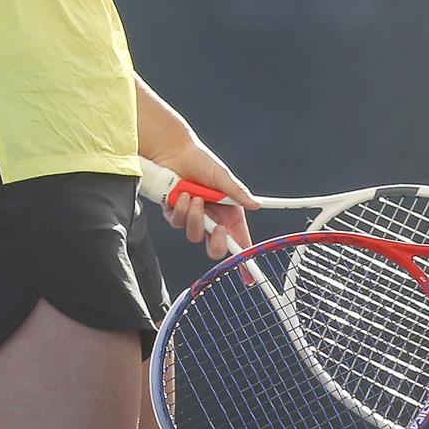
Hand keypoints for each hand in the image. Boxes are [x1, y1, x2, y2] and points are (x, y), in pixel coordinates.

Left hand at [152, 140, 259, 260]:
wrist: (174, 152)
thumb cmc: (201, 161)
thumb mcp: (223, 177)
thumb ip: (238, 193)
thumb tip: (254, 204)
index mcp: (228, 213)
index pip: (239, 241)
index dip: (244, 261)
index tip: (248, 277)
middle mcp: (212, 218)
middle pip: (215, 247)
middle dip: (217, 242)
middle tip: (218, 228)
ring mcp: (192, 216)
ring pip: (194, 235)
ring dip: (195, 218)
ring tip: (194, 197)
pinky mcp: (175, 212)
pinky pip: (177, 223)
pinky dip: (180, 210)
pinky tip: (181, 195)